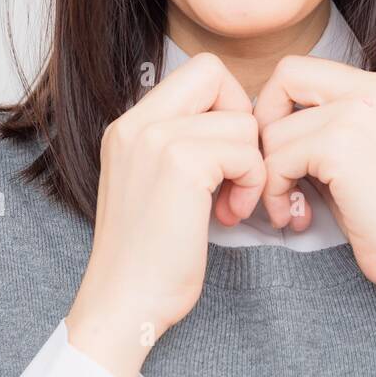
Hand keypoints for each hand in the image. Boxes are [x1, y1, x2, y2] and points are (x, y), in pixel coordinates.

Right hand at [65, 52, 265, 376]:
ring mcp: (155, 139)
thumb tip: (238, 122)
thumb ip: (183, 145)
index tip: (226, 153)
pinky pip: (246, 151)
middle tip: (237, 167)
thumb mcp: (156, 183)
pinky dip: (252, 183)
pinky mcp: (180, 164)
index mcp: (129, 125)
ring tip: (230, 203)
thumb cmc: (148, 257)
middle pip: (214, 72)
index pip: (197, 72)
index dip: (226, 104)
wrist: (123, 304)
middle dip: (242, 118)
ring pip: (240, 119)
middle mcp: (135, 123)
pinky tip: (229, 215)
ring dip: (250, 164)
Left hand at [251, 55, 375, 291]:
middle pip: (285, 77)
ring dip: (272, 174)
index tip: (282, 150)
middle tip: (274, 171)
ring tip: (292, 206)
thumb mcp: (358, 152)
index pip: (302, 69)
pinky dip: (277, 192)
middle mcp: (374, 90)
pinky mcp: (341, 146)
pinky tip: (297, 217)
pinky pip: (279, 160)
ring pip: (276, 130)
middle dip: (266, 127)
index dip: (278, 106)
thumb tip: (263, 118)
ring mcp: (358, 114)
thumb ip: (321, 124)